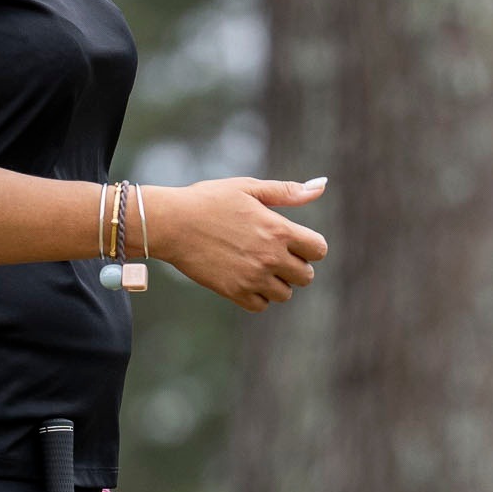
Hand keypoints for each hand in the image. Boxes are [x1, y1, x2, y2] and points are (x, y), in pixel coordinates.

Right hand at [145, 177, 329, 312]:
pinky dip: (258, 296)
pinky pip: (260, 305)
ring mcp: (252, 277)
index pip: (318, 250)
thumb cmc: (209, 200)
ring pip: (285, 294)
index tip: (296, 242)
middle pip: (306, 276)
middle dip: (296, 266)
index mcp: (278, 230)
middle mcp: (270, 257)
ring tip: (259, 266)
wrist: (171, 223)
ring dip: (278, 283)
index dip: (310, 246)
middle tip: (276, 255)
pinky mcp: (233, 292)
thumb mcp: (249, 188)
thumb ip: (287, 192)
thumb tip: (321, 186)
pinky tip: (246, 279)